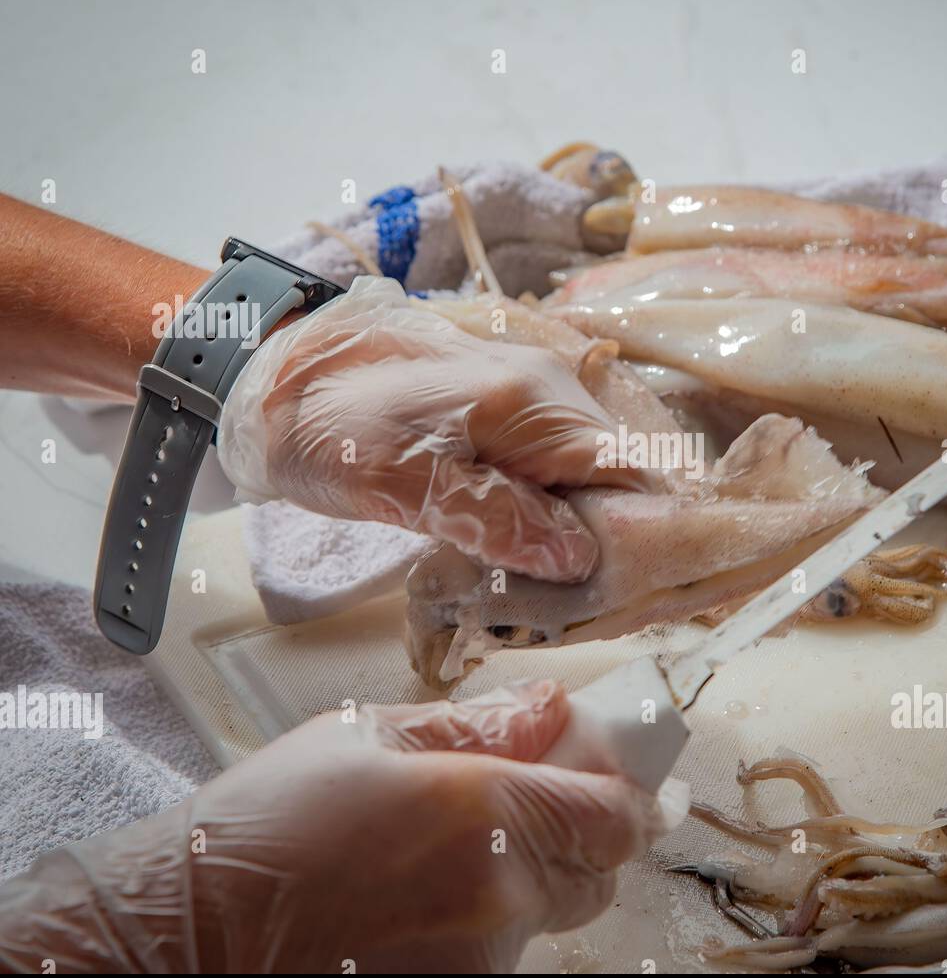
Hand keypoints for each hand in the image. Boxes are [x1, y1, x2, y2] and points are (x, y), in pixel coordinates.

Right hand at [0, 681, 672, 972]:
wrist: (185, 936)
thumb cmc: (266, 826)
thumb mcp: (365, 736)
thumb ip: (478, 724)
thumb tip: (553, 706)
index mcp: (486, 812)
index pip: (616, 816)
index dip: (628, 791)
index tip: (619, 771)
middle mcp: (498, 899)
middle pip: (597, 874)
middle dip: (577, 834)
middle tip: (523, 803)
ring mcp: (477, 964)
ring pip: (544, 919)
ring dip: (521, 883)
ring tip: (433, 857)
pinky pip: (496, 957)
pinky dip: (478, 926)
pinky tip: (412, 902)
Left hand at [218, 277, 635, 582]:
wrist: (271, 377)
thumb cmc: (328, 430)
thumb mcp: (401, 485)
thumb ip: (495, 516)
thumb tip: (579, 558)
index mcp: (530, 401)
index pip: (629, 467)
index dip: (643, 529)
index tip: (629, 589)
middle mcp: (546, 387)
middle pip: (619, 472)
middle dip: (615, 536)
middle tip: (584, 600)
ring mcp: (530, 394)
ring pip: (592, 472)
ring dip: (584, 528)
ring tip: (556, 585)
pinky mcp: (508, 410)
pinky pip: (559, 465)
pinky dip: (555, 511)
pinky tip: (529, 549)